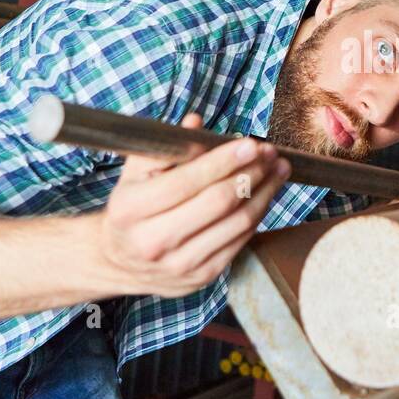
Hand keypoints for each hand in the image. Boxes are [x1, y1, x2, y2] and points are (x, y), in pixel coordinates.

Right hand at [94, 114, 290, 296]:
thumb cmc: (132, 209)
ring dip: (265, 192)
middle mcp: (154, 241)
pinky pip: (241, 240)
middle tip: (269, 152)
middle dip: (251, 173)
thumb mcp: (135, 174)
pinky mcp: (203, 276)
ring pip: (237, 222)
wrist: (119, 261)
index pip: (187, 181)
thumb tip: (196, 122)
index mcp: (132, 210)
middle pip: (218, 202)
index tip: (250, 144)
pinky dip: (258, 213)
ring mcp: (180, 264)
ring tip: (278, 169)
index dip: (224, 161)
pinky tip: (266, 193)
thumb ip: (165, 147)